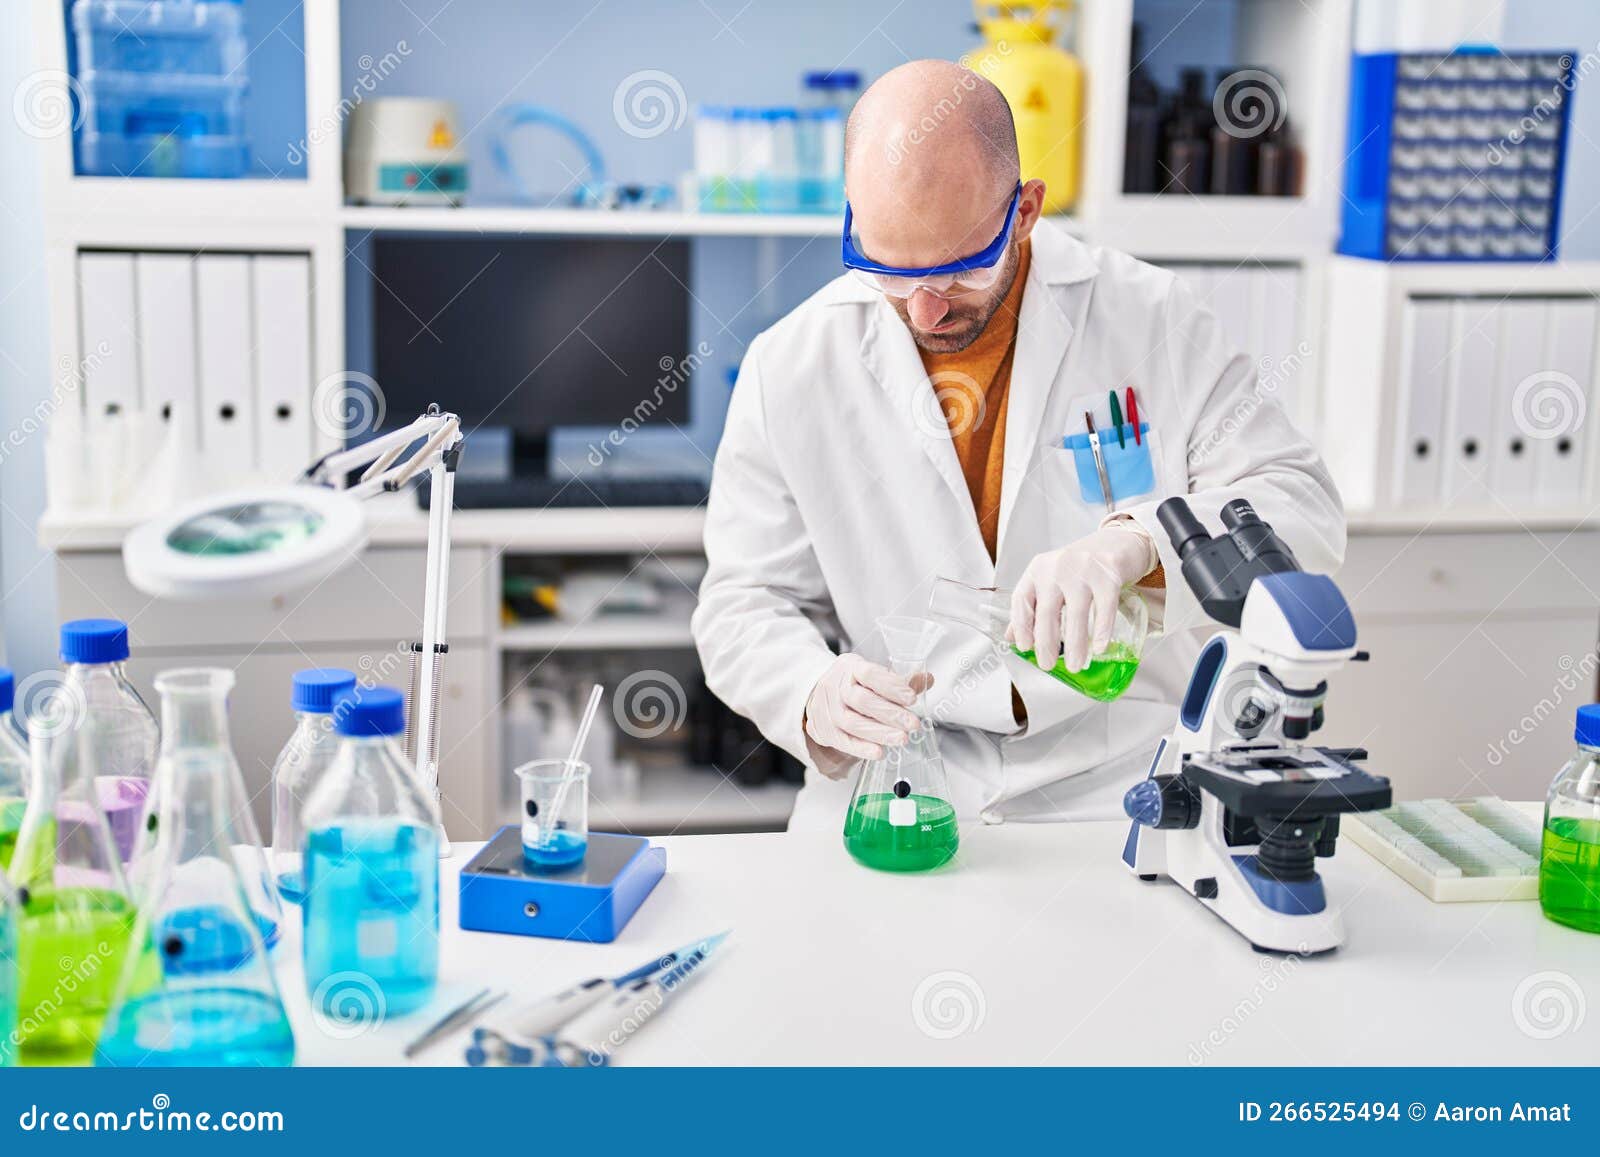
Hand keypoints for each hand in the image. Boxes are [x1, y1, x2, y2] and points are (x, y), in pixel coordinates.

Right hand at [803, 654, 932, 770]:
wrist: (816, 696)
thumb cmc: (851, 685)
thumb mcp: (871, 675)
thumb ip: (899, 680)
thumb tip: (928, 679)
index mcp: (850, 668)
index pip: (870, 674)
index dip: (891, 685)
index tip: (912, 698)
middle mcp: (836, 687)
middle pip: (862, 701)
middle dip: (891, 714)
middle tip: (913, 724)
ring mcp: (828, 710)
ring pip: (853, 723)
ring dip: (880, 733)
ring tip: (902, 739)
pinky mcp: (825, 730)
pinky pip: (844, 741)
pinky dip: (862, 749)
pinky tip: (879, 753)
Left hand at [1010, 524, 1153, 673]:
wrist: (1117, 543)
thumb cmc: (1079, 567)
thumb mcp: (1051, 580)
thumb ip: (1032, 606)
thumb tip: (1012, 637)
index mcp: (1037, 570)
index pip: (1021, 599)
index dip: (1021, 626)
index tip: (1024, 648)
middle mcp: (1056, 568)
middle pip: (1047, 610)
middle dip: (1045, 642)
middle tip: (1047, 664)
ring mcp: (1083, 570)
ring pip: (1075, 613)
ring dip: (1075, 644)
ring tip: (1075, 665)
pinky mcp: (1108, 575)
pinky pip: (1104, 608)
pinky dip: (1102, 630)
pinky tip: (1099, 648)